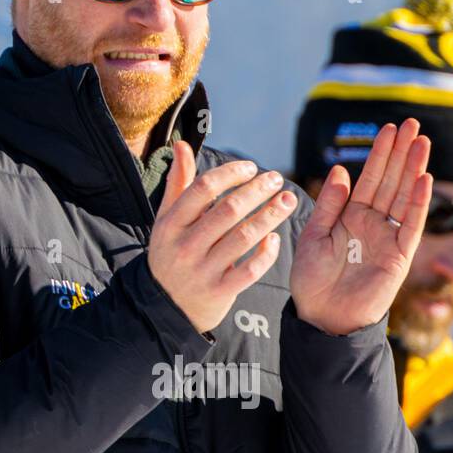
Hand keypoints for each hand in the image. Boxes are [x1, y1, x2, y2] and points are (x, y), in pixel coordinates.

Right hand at [148, 142, 296, 333]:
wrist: (164, 307)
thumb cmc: (170, 254)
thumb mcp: (167, 220)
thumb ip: (178, 183)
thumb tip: (182, 145)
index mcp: (172, 223)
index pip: (204, 189)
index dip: (231, 174)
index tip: (251, 168)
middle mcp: (187, 245)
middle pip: (229, 210)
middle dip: (258, 191)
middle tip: (277, 180)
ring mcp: (203, 270)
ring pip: (244, 237)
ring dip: (270, 216)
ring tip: (287, 201)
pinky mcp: (219, 292)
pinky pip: (250, 270)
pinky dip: (266, 253)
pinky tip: (276, 238)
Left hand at [290, 118, 431, 334]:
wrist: (322, 317)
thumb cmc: (313, 281)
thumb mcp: (313, 236)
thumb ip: (329, 205)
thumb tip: (342, 171)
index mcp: (349, 216)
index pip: (369, 178)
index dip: (380, 154)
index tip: (390, 129)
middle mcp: (371, 223)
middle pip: (390, 181)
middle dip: (401, 153)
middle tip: (413, 124)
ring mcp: (387, 238)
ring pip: (403, 197)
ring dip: (413, 170)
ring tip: (422, 142)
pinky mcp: (398, 256)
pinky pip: (410, 225)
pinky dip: (418, 203)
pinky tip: (424, 179)